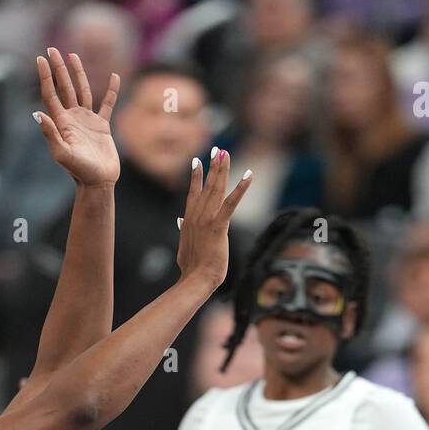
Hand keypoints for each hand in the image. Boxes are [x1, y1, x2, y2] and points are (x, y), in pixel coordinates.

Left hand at [34, 47, 119, 186]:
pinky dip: (111, 91)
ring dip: (78, 74)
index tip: (41, 58)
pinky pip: (107, 104)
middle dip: (58, 69)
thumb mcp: (63, 154)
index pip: (51, 94)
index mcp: (62, 122)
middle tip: (52, 50)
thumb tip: (37, 114)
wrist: (98, 182)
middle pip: (64, 88)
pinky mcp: (102, 126)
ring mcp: (87, 120)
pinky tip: (114, 77)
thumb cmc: (79, 171)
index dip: (46, 76)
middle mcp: (73, 118)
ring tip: (73, 56)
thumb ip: (50, 134)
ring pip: (82, 91)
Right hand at [176, 149, 251, 292]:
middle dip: (212, 166)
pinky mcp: (219, 226)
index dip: (196, 176)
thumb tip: (179, 221)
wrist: (195, 280)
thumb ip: (183, 231)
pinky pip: (232, 203)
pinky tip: (248, 175)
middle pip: (206, 186)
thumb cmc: (191, 269)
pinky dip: (241, 188)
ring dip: (222, 170)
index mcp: (189, 220)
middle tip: (218, 149)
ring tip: (226, 154)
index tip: (197, 161)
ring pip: (216, 189)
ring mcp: (207, 219)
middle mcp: (197, 216)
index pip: (193, 193)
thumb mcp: (184, 246)